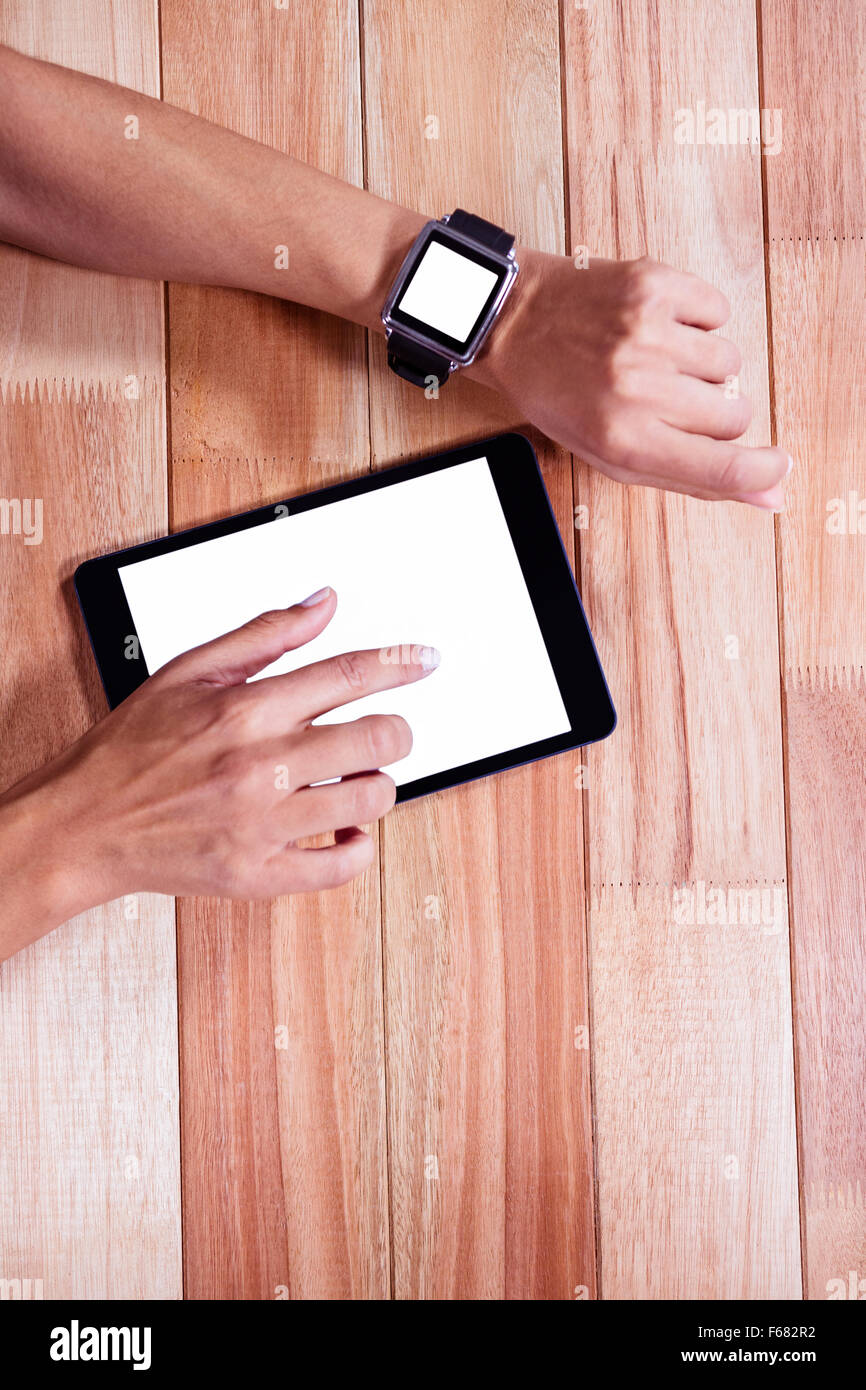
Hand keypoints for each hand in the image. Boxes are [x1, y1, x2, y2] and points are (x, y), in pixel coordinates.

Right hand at [0, 589, 437, 956]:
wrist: (86, 824)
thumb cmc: (132, 749)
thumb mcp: (188, 672)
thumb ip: (263, 635)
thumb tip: (321, 604)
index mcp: (245, 710)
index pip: (346, 675)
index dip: (397, 664)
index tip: (423, 661)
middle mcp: (261, 765)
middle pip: (375, 739)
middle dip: (394, 730)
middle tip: (387, 732)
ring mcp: (264, 825)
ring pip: (370, 800)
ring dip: (377, 786)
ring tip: (357, 780)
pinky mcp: (260, 873)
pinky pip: (340, 867)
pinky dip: (356, 848)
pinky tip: (343, 831)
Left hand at [474, 248, 791, 508]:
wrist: (513, 322)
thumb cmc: (560, 395)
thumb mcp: (614, 453)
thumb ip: (692, 477)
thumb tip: (770, 494)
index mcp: (625, 441)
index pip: (724, 468)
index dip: (762, 471)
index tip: (775, 465)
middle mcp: (637, 389)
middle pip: (734, 416)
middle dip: (713, 413)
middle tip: (669, 400)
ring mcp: (647, 333)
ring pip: (730, 363)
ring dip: (701, 365)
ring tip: (655, 359)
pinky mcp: (654, 285)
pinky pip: (718, 311)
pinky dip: (696, 319)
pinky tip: (657, 325)